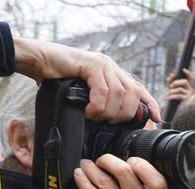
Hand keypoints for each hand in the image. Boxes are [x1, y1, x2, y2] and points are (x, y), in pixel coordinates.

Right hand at [13, 38, 160, 123]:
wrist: (37, 60)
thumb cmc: (57, 79)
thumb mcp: (84, 93)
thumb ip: (101, 101)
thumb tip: (111, 122)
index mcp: (113, 73)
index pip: (140, 88)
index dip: (150, 104)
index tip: (157, 119)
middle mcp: (111, 66)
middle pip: (133, 94)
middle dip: (124, 114)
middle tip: (108, 122)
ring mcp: (102, 63)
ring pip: (120, 93)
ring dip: (109, 111)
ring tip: (95, 116)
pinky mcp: (91, 64)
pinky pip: (103, 89)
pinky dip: (98, 105)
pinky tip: (89, 111)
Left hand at [74, 155, 188, 188]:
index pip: (155, 178)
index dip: (141, 165)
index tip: (130, 161)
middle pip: (124, 172)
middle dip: (108, 161)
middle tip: (101, 161)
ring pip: (104, 181)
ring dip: (91, 169)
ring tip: (86, 165)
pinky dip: (82, 181)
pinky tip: (80, 175)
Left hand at [166, 68, 194, 103]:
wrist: (178, 109)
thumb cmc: (174, 97)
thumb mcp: (172, 88)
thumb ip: (171, 81)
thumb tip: (172, 75)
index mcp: (187, 86)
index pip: (189, 78)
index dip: (187, 73)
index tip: (183, 70)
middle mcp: (190, 89)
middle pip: (185, 82)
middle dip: (176, 82)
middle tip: (171, 86)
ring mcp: (189, 95)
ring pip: (180, 89)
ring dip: (172, 91)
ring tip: (168, 94)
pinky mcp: (187, 100)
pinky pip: (178, 96)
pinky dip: (172, 96)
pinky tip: (168, 98)